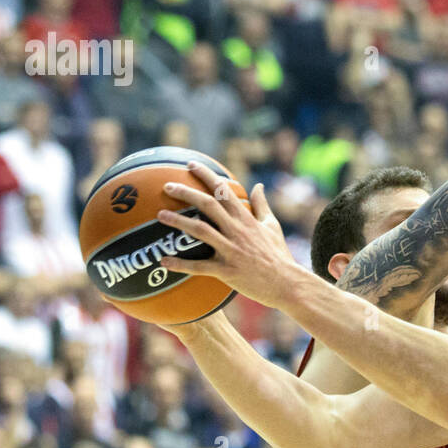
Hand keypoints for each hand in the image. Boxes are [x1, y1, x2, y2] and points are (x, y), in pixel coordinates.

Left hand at [155, 161, 298, 312]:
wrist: (287, 283)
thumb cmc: (279, 255)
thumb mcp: (273, 226)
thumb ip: (262, 205)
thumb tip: (259, 185)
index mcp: (246, 218)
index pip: (223, 190)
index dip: (206, 175)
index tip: (190, 165)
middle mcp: (237, 230)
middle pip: (208, 204)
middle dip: (186, 192)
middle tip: (167, 185)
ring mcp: (231, 250)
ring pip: (200, 230)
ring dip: (178, 222)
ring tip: (160, 215)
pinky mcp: (226, 270)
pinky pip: (199, 267)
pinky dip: (181, 264)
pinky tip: (163, 261)